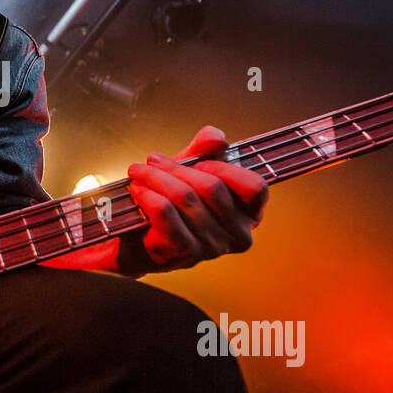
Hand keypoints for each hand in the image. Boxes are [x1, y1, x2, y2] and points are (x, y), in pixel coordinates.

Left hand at [119, 125, 267, 274]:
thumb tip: (217, 139)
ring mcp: (213, 248)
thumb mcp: (194, 167)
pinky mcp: (184, 253)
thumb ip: (208, 147)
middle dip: (176, 167)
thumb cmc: (176, 200)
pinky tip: (138, 189)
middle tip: (153, 160)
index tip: (198, 163)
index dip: (225, 169)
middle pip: (212, 188)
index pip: (255, 188)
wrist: (144, 237)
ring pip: (185, 198)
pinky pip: (165, 213)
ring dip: (155, 178)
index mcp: (250, 213)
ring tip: (139, 172)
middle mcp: (238, 235)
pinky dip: (148, 195)